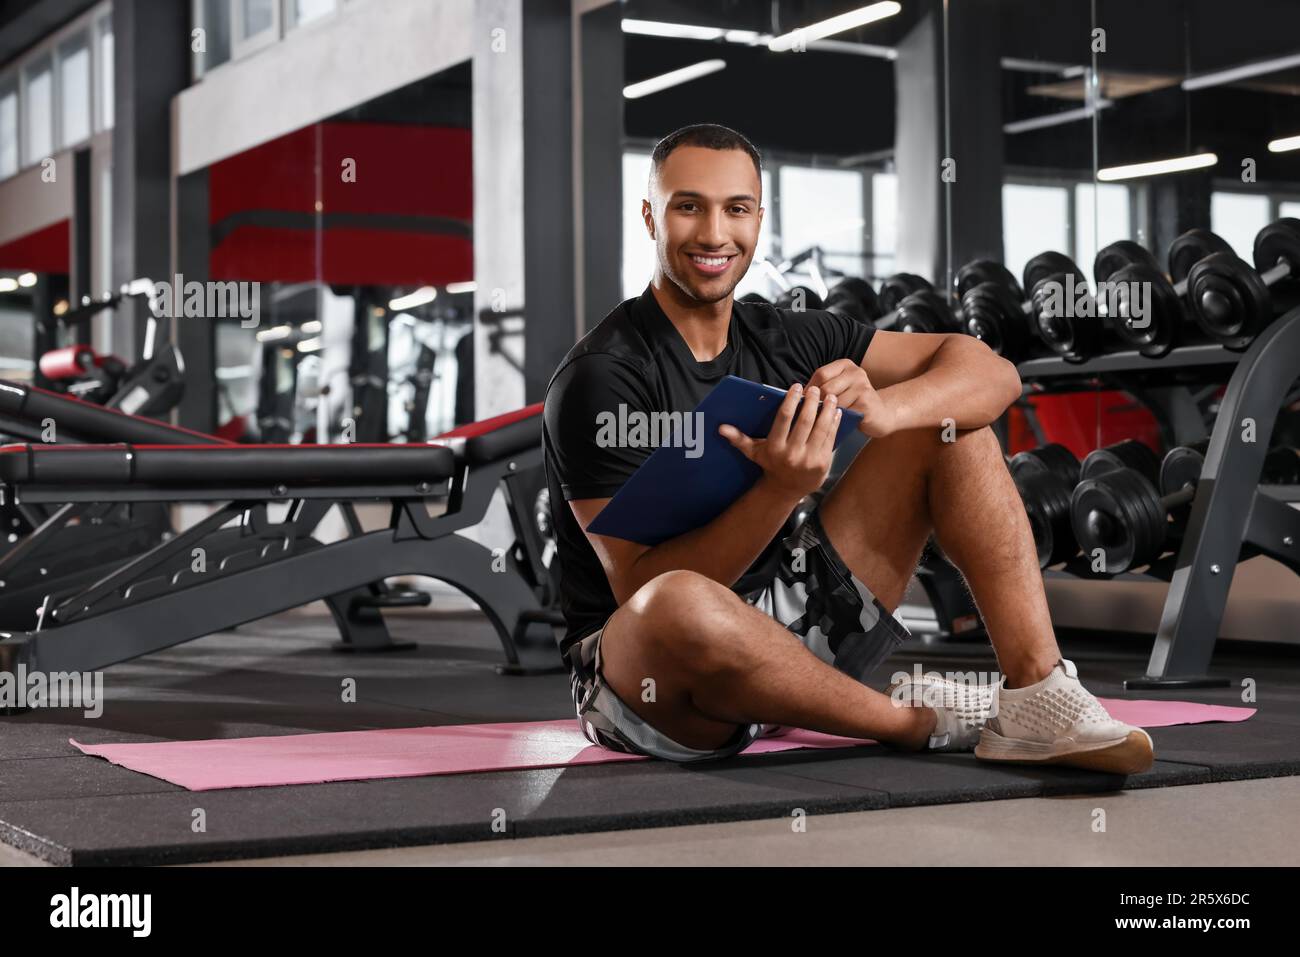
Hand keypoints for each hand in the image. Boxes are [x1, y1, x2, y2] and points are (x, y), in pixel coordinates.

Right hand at [718, 383, 839, 498]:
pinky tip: (835, 412)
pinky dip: (834, 423)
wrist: (787, 489)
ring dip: (827, 410)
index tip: (796, 387)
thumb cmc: (771, 464)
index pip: (783, 419)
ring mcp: (809, 459)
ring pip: (821, 428)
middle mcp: (792, 454)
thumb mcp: (754, 453)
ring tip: (829, 397)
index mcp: (775, 448)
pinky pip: (830, 438)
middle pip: (805, 421)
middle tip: (814, 389)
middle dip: (811, 402)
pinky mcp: (823, 462)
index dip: (791, 400)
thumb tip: (721, 428)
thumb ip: (739, 439)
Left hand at [807, 359, 894, 437]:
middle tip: (810, 414)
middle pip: (826, 388)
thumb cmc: (853, 402)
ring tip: (821, 420)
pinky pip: (843, 413)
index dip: (809, 388)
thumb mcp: (839, 387)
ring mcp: (863, 387)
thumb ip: (823, 386)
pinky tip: (834, 423)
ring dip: (825, 413)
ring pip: (833, 402)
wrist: (881, 414)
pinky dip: (835, 420)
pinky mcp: (866, 404)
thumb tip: (797, 396)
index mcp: (846, 365)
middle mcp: (856, 373)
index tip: (802, 401)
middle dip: (816, 403)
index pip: (821, 374)